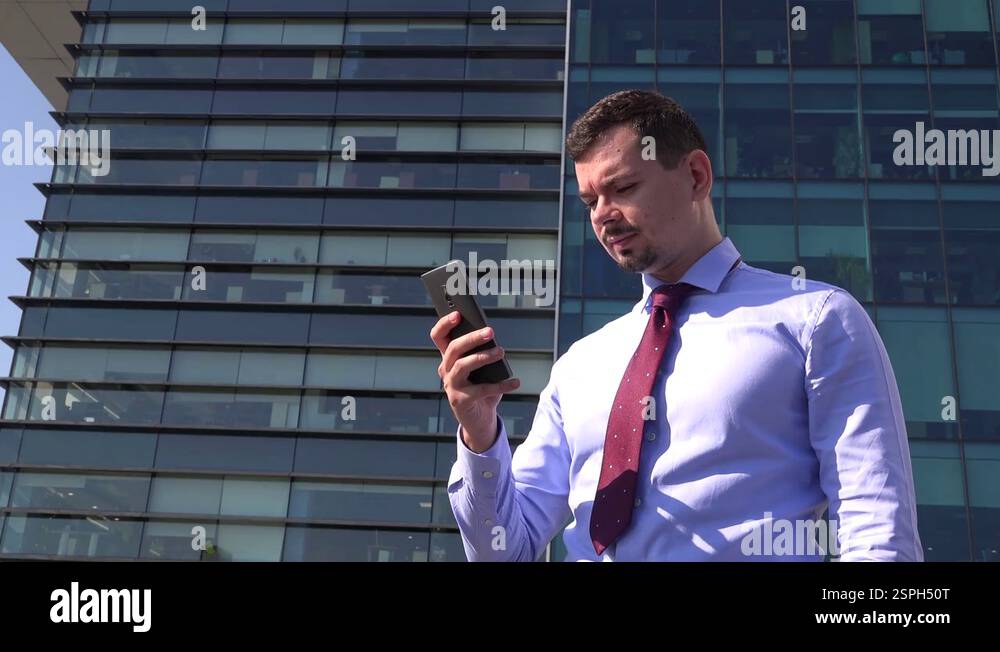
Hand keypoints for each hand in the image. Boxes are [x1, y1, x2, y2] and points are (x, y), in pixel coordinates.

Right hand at [430, 312, 519, 452]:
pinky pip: (482, 389)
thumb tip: (493, 340)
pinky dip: (501, 385)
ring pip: (463, 365)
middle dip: (471, 338)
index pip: (438, 337)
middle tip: (490, 331)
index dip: (444, 324)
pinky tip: (515, 382)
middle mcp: (446, 370)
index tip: (458, 314)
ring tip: (501, 352)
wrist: (479, 420)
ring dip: (483, 357)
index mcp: (448, 359)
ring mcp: (451, 386)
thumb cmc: (481, 389)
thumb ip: (482, 354)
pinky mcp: (461, 401)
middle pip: (453, 348)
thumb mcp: (482, 370)